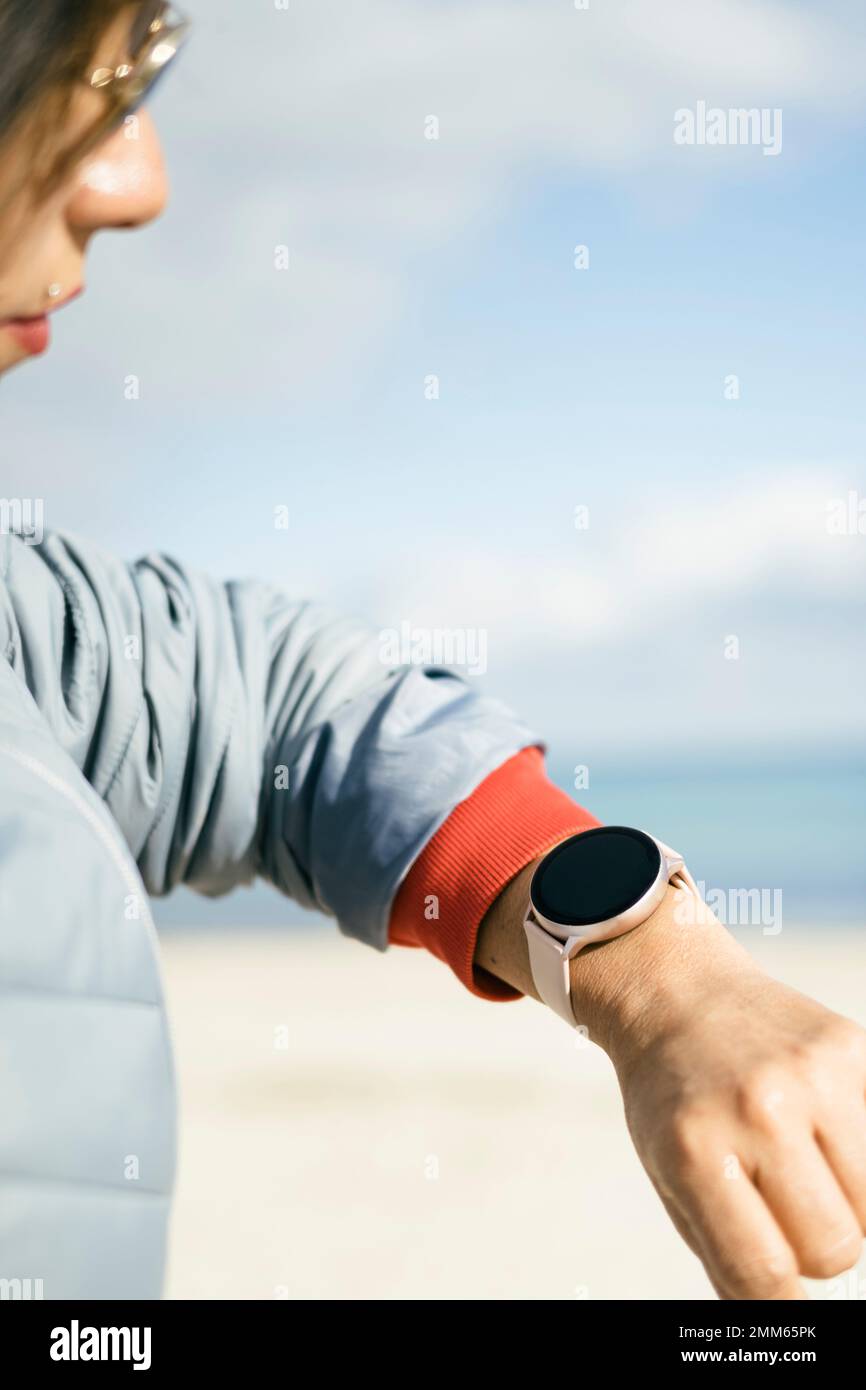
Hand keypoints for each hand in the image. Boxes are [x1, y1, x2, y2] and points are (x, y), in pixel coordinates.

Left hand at [578, 889, 865, 1298]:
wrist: (679, 992)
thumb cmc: (675, 1099)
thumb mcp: (669, 1174)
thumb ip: (724, 1249)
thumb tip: (782, 1313)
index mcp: (696, 1149)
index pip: (766, 1272)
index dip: (782, 1300)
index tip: (785, 1293)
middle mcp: (757, 1110)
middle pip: (834, 1247)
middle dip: (814, 1247)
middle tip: (784, 1206)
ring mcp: (811, 1075)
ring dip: (845, 1203)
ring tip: (803, 1165)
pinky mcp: (849, 1048)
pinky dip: (858, 1155)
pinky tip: (820, 1128)